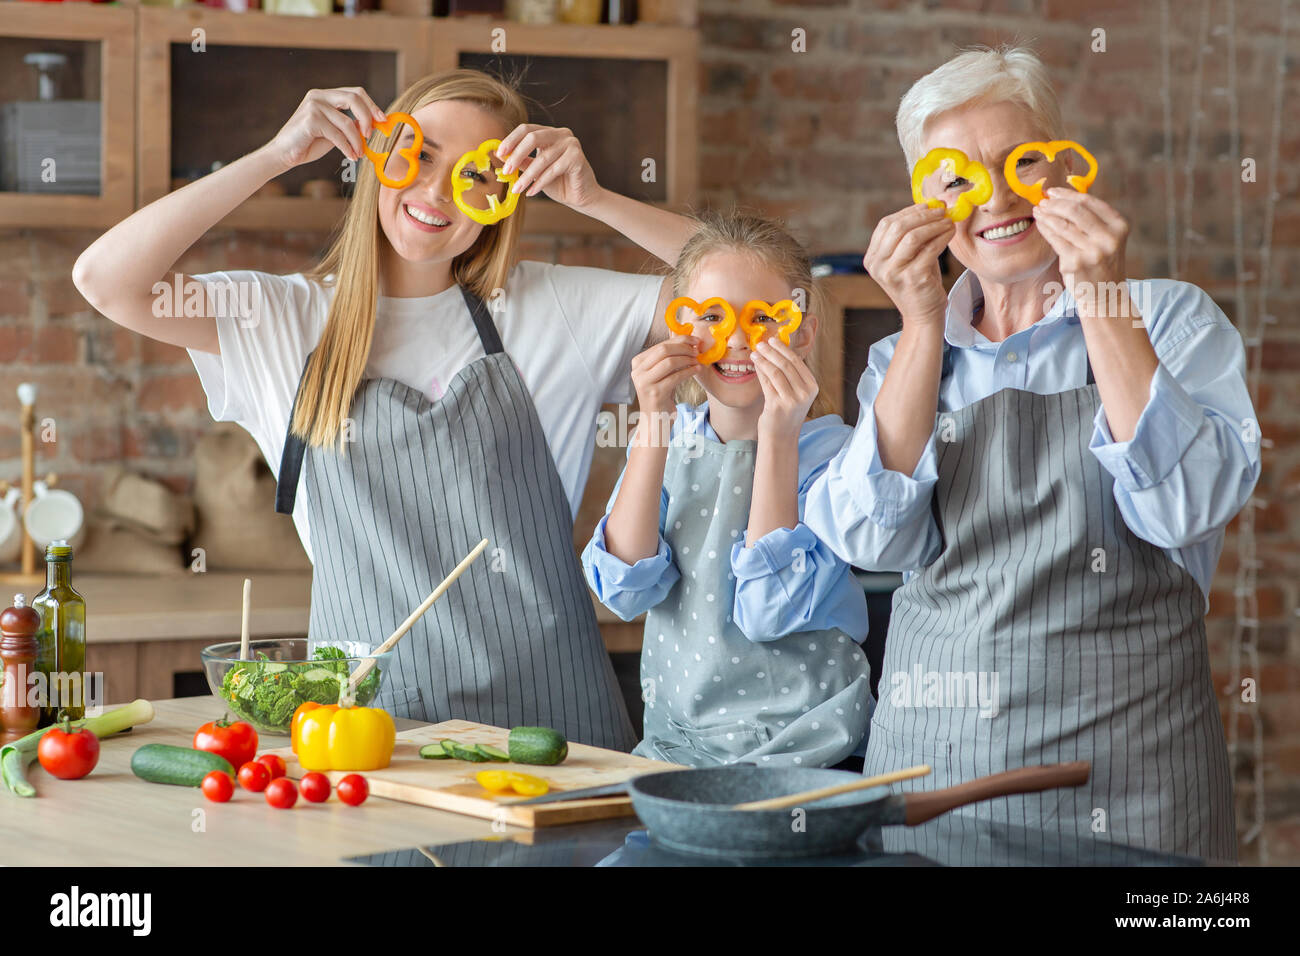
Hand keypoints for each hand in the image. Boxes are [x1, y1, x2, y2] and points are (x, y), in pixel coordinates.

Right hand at [267, 87, 386, 171]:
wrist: (285, 154)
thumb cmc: (309, 143)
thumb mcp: (335, 132)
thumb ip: (350, 125)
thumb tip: (370, 123)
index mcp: (325, 96)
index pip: (355, 93)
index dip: (372, 105)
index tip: (383, 120)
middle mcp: (318, 96)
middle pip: (354, 98)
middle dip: (368, 118)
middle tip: (370, 136)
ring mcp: (314, 106)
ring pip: (347, 122)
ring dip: (357, 142)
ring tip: (358, 154)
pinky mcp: (310, 120)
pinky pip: (338, 135)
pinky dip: (347, 147)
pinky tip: (350, 156)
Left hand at [496, 124, 600, 208]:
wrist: (581, 198)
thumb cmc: (559, 183)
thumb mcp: (535, 171)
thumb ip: (522, 162)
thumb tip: (502, 156)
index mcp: (549, 133)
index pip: (526, 129)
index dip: (511, 140)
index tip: (499, 154)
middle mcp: (561, 134)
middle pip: (532, 138)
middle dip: (516, 155)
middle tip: (506, 171)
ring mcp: (571, 144)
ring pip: (542, 158)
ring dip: (527, 175)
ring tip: (517, 188)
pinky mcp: (577, 157)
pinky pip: (553, 169)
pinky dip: (540, 182)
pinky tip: (531, 192)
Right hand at [631, 336, 699, 422]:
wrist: (655, 420)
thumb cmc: (661, 394)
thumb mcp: (662, 373)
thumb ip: (669, 357)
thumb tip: (688, 339)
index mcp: (638, 363)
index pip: (660, 345)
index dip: (680, 340)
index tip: (695, 340)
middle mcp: (638, 371)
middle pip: (664, 350)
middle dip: (684, 348)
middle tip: (697, 350)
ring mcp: (645, 383)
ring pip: (670, 362)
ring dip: (687, 359)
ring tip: (697, 361)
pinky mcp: (655, 393)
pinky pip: (676, 377)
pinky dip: (689, 371)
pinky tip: (697, 369)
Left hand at [753, 338, 818, 439]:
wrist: (781, 436)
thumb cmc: (785, 412)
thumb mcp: (793, 392)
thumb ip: (788, 374)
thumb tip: (773, 349)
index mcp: (812, 387)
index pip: (797, 362)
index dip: (783, 349)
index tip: (772, 340)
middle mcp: (805, 393)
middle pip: (786, 365)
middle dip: (771, 352)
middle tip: (760, 343)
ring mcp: (792, 400)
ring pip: (776, 372)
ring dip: (764, 360)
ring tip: (754, 352)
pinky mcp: (778, 405)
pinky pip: (767, 383)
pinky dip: (760, 371)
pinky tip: (754, 364)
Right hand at [863, 204, 954, 326]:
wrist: (923, 315)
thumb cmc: (917, 282)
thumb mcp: (906, 258)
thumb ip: (910, 235)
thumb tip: (929, 206)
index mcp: (872, 258)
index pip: (886, 224)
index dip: (908, 211)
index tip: (928, 206)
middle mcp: (878, 266)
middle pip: (897, 227)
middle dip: (922, 214)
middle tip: (941, 210)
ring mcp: (893, 273)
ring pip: (913, 236)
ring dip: (934, 224)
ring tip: (948, 221)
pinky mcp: (913, 278)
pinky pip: (929, 248)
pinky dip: (942, 236)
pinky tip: (950, 232)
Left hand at [1033, 189, 1129, 318]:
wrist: (1105, 296)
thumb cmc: (1101, 264)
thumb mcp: (1107, 239)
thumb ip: (1092, 220)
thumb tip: (1062, 197)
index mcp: (1120, 226)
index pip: (1090, 202)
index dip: (1068, 194)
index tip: (1052, 191)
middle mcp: (1109, 237)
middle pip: (1075, 210)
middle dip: (1055, 203)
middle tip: (1042, 201)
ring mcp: (1093, 251)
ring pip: (1063, 225)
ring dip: (1046, 215)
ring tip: (1037, 210)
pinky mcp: (1076, 263)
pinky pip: (1055, 240)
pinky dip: (1045, 229)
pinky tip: (1040, 223)